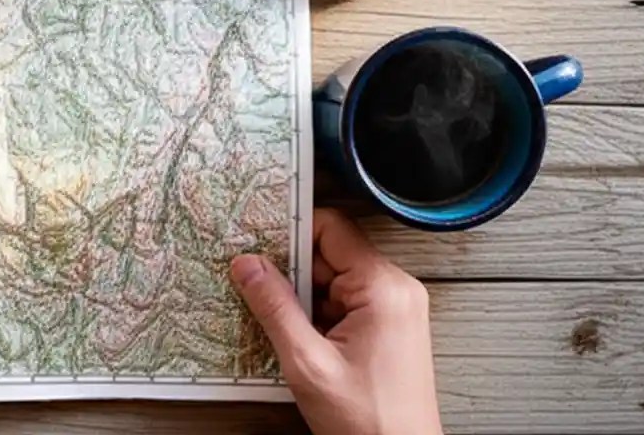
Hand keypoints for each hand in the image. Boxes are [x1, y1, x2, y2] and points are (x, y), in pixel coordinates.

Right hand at [230, 208, 442, 434]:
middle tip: (255, 290)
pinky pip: (342, 304)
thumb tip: (248, 266)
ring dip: (300, 298)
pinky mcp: (386, 328)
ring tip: (280, 327)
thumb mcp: (307, 362)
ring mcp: (393, 309)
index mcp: (383, 288)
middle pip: (329, 255)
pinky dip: (315, 316)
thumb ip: (274, 307)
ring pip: (331, 281)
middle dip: (290, 272)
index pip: (332, 228)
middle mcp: (395, 291)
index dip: (290, 231)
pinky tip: (297, 339)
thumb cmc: (370, 422)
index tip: (256, 240)